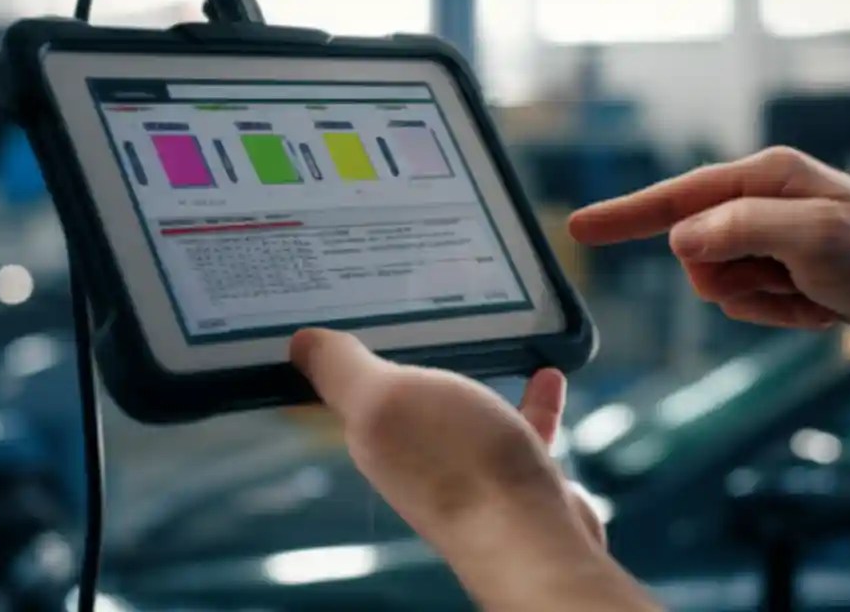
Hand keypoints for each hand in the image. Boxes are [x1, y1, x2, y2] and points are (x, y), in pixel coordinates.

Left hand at [290, 329, 652, 610]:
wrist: (531, 536)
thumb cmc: (457, 465)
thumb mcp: (383, 398)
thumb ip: (342, 371)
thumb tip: (300, 345)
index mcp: (376, 438)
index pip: (351, 392)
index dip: (346, 355)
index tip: (349, 312)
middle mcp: (417, 460)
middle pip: (406, 404)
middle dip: (411, 364)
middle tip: (419, 316)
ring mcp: (469, 472)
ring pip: (464, 416)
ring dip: (475, 380)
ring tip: (492, 342)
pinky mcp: (515, 479)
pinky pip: (520, 428)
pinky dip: (531, 401)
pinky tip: (548, 378)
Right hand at [569, 146, 849, 367]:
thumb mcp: (813, 235)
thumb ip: (740, 229)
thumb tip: (681, 238)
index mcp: (762, 179)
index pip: (674, 198)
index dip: (624, 214)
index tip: (577, 227)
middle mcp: (759, 202)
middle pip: (695, 252)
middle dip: (732, 280)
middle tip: (787, 281)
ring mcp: (769, 238)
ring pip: (718, 284)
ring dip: (759, 301)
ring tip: (810, 293)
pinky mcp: (781, 269)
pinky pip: (747, 303)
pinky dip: (778, 314)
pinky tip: (818, 305)